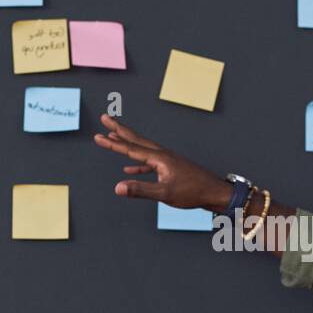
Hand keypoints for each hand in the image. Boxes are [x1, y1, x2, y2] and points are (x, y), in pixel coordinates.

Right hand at [92, 114, 228, 210]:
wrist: (214, 192)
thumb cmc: (193, 193)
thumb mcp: (165, 194)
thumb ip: (140, 190)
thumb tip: (117, 188)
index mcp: (159, 158)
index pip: (131, 148)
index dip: (112, 143)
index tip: (97, 136)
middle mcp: (162, 154)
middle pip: (136, 139)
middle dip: (119, 130)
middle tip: (104, 118)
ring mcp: (167, 160)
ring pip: (142, 149)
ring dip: (127, 143)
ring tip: (113, 137)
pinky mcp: (171, 168)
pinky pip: (149, 163)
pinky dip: (137, 164)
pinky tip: (129, 170)